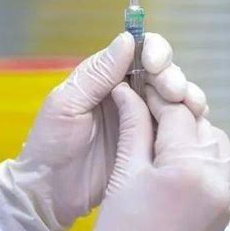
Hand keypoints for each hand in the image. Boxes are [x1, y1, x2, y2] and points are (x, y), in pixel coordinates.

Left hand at [0, 32, 204, 230]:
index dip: (149, 47)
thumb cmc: (47, 144)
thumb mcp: (66, 103)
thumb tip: (125, 39)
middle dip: (169, 69)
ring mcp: (134, 115)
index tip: (153, 57)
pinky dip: (181, 117)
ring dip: (181, 92)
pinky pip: (170, 123)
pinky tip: (184, 120)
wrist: (45, 190)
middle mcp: (120, 90)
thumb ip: (96, 72)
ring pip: (169, 93)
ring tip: (181, 101)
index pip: (134, 49)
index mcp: (101, 75)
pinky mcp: (143, 140)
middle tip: (170, 83)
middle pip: (157, 67)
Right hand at [86, 83, 229, 230]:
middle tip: (146, 106)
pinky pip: (221, 159)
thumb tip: (126, 91)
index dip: (155, 96)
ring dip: (189, 128)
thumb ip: (132, 124)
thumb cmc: (123, 228)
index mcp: (188, 168)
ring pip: (213, 137)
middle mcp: (217, 178)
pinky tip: (177, 152)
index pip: (177, 113)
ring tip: (160, 131)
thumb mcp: (124, 169)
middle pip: (198, 122)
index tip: (138, 87)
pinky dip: (202, 148)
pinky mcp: (226, 202)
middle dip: (172, 111)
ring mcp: (226, 192)